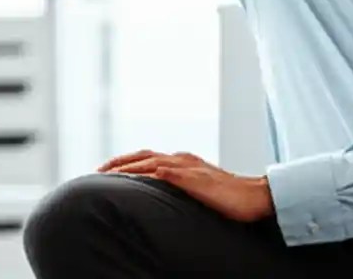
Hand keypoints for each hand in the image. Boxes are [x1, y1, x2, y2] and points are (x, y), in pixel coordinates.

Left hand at [98, 150, 275, 222]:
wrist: (254, 196)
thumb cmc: (231, 197)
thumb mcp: (202, 189)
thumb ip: (184, 188)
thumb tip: (167, 195)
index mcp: (185, 161)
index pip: (150, 156)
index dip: (128, 161)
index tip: (109, 169)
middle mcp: (183, 159)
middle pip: (143, 155)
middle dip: (119, 160)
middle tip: (97, 170)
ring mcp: (187, 167)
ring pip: (148, 161)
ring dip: (125, 166)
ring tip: (105, 173)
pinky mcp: (192, 178)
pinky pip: (162, 173)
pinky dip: (143, 173)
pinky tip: (130, 178)